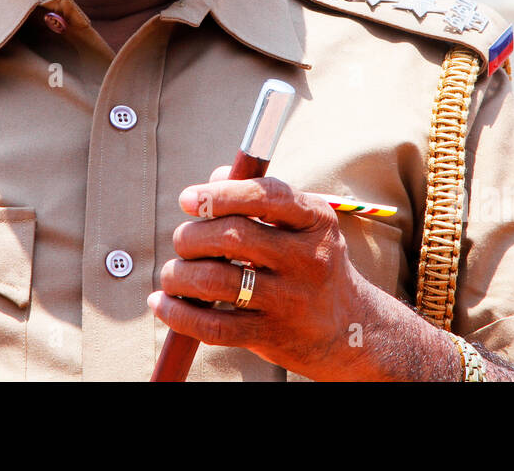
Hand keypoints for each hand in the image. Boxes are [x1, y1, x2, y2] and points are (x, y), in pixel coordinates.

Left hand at [147, 168, 427, 379]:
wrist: (349, 327)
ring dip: (179, 275)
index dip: (219, 194)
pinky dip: (179, 313)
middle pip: (232, 237)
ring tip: (172, 275)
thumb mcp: (302, 223)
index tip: (187, 199)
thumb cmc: (311, 260)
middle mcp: (307, 258)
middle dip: (192, 236)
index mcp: (315, 220)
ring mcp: (290, 299)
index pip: (264, 196)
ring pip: (216, 281)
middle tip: (183, 241)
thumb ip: (260, 196)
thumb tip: (215, 177)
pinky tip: (164, 304)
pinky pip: (214, 326)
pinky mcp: (272, 335)